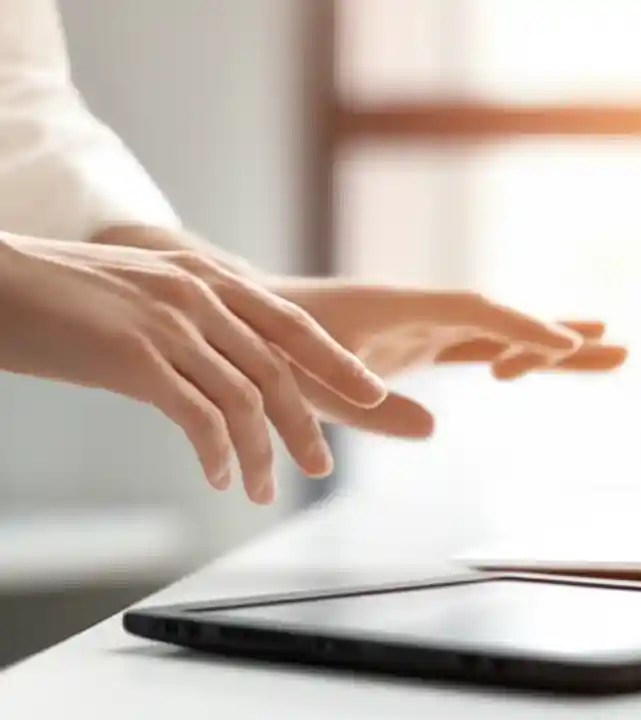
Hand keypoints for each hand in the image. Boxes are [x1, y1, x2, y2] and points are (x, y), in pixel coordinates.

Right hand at [0, 233, 386, 503]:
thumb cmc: (61, 291)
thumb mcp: (144, 292)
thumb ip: (191, 319)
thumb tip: (221, 364)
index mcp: (207, 277)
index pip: (292, 325)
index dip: (337, 362)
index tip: (373, 393)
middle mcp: (200, 295)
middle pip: (278, 368)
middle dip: (306, 423)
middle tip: (319, 465)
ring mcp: (170, 324)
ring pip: (245, 399)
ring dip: (260, 453)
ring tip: (260, 489)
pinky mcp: (135, 357)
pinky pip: (197, 416)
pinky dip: (216, 452)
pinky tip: (216, 476)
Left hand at [270, 279, 628, 437]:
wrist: (246, 318)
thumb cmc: (270, 346)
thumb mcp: (310, 384)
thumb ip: (368, 408)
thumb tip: (434, 430)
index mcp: (399, 307)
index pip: (476, 311)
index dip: (522, 327)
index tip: (564, 343)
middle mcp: (421, 311)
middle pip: (505, 319)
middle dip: (560, 333)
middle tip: (617, 345)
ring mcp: (422, 326)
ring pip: (498, 333)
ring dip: (546, 345)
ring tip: (604, 353)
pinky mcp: (416, 344)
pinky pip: (474, 347)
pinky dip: (507, 356)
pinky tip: (522, 372)